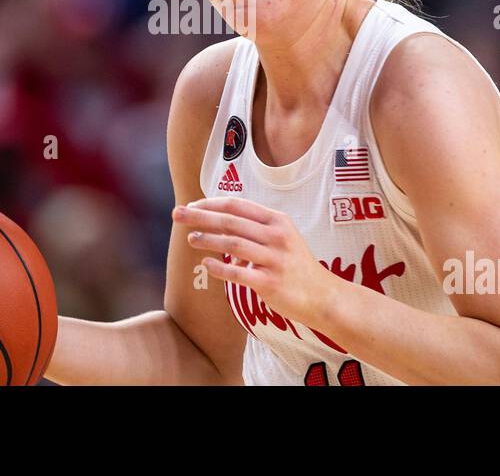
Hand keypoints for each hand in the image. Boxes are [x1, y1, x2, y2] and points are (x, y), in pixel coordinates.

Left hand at [172, 196, 335, 326]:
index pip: (237, 205)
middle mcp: (276, 236)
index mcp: (277, 221)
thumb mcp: (282, 237)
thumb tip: (218, 220)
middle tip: (176, 214)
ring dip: (207, 239)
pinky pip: (239, 274)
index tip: (191, 206)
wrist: (323, 296)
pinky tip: (206, 264)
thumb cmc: (296, 265)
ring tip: (190, 239)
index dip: (211, 204)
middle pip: (230, 221)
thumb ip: (255, 227)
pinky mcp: (271, 283)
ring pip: (233, 244)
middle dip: (200, 216)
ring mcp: (275, 259)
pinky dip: (220, 268)